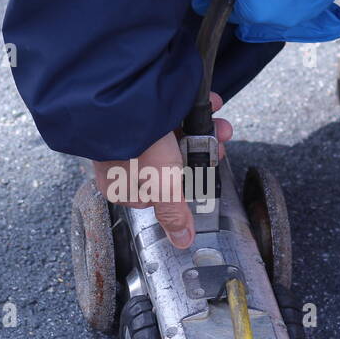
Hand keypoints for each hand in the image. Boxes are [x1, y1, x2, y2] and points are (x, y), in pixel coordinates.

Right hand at [93, 92, 231, 249]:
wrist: (124, 96)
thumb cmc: (136, 145)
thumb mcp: (162, 186)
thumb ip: (173, 214)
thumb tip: (182, 242)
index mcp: (122, 186)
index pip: (158, 194)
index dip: (184, 183)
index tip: (203, 172)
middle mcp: (123, 161)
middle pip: (170, 163)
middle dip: (200, 153)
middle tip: (218, 144)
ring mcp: (129, 134)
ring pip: (173, 138)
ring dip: (202, 131)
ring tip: (218, 125)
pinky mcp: (137, 110)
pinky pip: (168, 115)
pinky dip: (191, 111)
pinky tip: (207, 105)